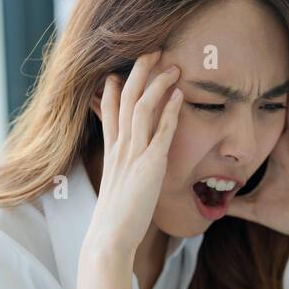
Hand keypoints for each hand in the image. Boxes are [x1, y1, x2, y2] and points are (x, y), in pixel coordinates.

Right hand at [83, 51, 182, 257]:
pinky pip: (160, 131)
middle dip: (138, 72)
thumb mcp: (118, 190)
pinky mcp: (149, 165)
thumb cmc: (116, 221)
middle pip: (126, 98)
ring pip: (141, 107)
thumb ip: (124, 175)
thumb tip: (130, 173)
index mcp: (112, 152)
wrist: (109, 238)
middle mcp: (120, 147)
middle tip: (152, 50)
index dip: (115, 87)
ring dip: (157, 83)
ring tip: (172, 65)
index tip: (122, 69)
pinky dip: (169, 111)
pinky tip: (179, 95)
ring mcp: (133, 154)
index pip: (110, 110)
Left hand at [225, 76, 288, 279]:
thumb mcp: (254, 206)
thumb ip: (231, 202)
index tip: (238, 78)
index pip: (264, 116)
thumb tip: (205, 204)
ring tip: (288, 58)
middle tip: (263, 54)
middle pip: (283, 104)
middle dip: (275, 81)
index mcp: (279, 149)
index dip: (254, 98)